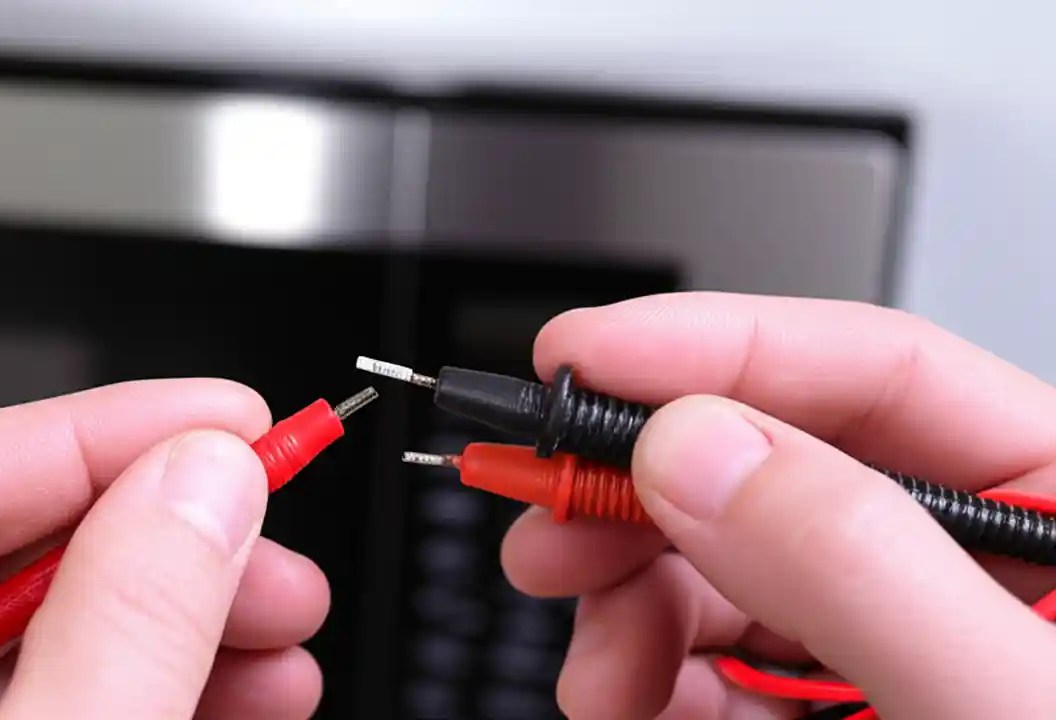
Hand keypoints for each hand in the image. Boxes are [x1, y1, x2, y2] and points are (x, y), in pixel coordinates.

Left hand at [0, 379, 327, 718]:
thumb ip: (121, 627)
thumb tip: (203, 482)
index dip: (111, 435)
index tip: (237, 422)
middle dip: (169, 551)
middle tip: (278, 558)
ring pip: (34, 646)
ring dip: (179, 630)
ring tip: (281, 644)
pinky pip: (39, 713)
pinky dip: (146, 696)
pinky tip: (234, 693)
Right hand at [502, 292, 1055, 718]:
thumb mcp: (1004, 701)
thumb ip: (860, 564)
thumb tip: (697, 447)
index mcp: (1053, 503)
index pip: (876, 370)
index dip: (716, 344)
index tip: (584, 354)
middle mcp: (959, 560)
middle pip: (764, 463)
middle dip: (635, 488)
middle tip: (551, 508)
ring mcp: (884, 635)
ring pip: (717, 564)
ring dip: (624, 600)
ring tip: (598, 661)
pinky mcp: (828, 704)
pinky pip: (713, 659)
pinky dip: (647, 673)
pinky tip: (632, 696)